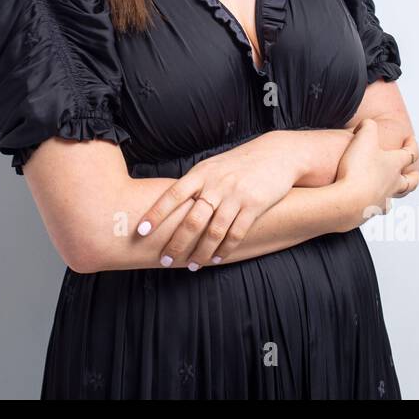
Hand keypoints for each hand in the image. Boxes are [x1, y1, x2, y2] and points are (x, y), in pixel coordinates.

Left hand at [135, 131, 298, 269]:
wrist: (276, 154)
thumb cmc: (238, 163)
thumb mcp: (212, 166)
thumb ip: (195, 184)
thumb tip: (171, 205)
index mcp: (201, 173)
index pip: (173, 195)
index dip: (156, 213)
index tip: (141, 230)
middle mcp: (216, 184)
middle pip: (191, 220)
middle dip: (176, 243)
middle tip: (165, 260)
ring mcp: (235, 195)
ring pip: (213, 231)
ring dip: (201, 252)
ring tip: (192, 265)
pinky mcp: (254, 205)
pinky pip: (236, 233)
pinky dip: (224, 249)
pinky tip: (216, 258)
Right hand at [338, 118, 417, 220]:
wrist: (348, 201)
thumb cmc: (358, 170)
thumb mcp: (364, 137)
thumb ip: (368, 125)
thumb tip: (366, 125)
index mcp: (394, 165)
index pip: (410, 154)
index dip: (412, 145)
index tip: (411, 139)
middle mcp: (393, 184)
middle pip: (411, 182)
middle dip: (414, 176)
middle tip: (415, 173)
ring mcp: (382, 200)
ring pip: (394, 197)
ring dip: (396, 193)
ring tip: (392, 190)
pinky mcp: (369, 212)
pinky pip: (376, 209)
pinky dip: (375, 204)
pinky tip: (368, 203)